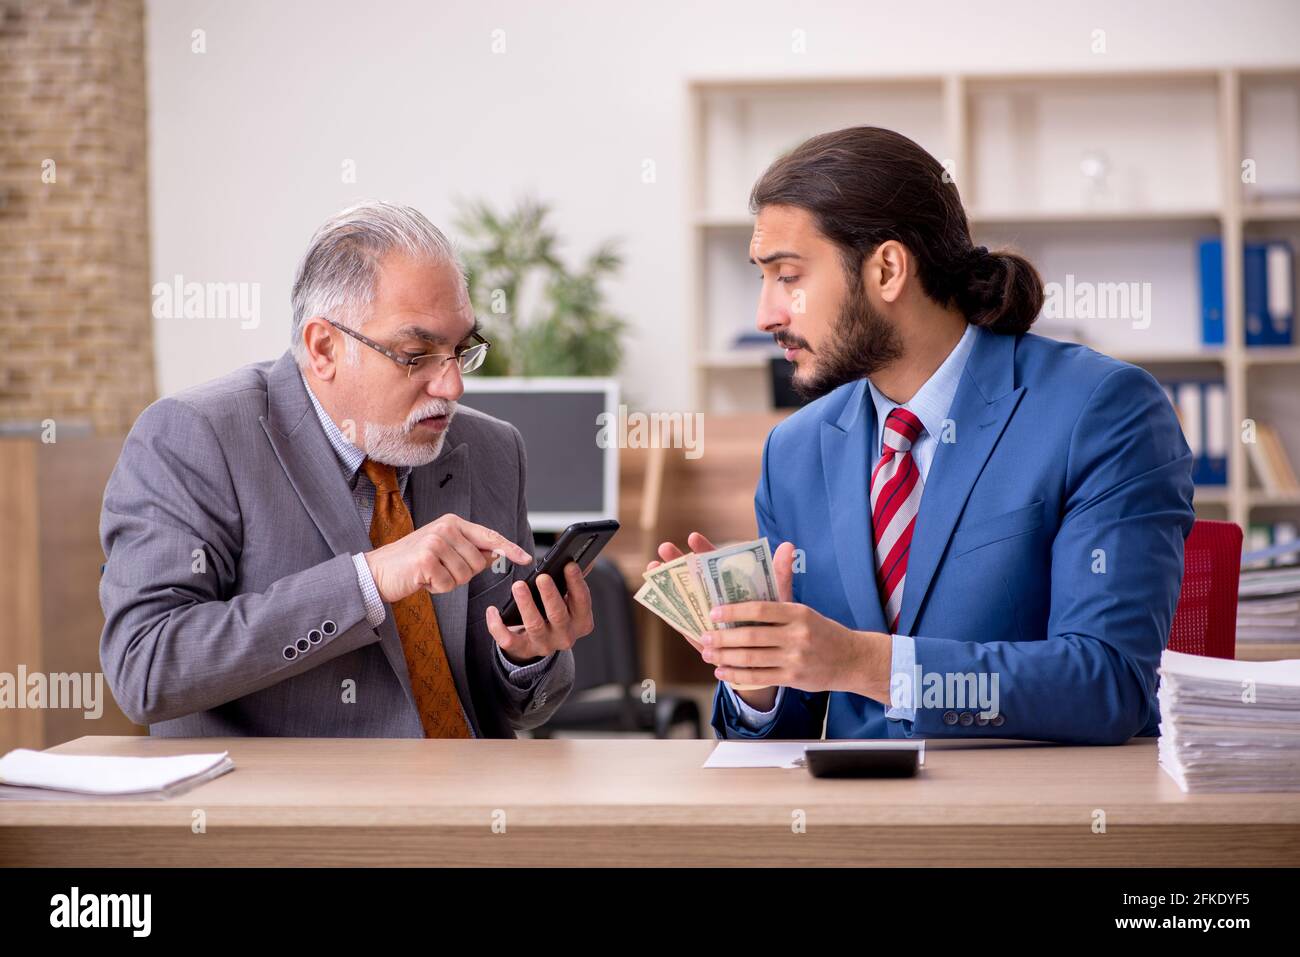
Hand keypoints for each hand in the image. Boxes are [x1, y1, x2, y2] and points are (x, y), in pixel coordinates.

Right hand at [364, 513, 532, 601]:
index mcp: (452, 523)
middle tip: (439, 569)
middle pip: (478, 562)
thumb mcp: (443, 550)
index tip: (526, 558)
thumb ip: (470, 551)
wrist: (379, 571)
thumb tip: (497, 554)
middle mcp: (445, 528)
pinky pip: (449, 584)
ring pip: (465, 575)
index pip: (489, 536)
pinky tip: (423, 579)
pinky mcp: (426, 559)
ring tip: (430, 573)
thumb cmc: (413, 562)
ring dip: (449, 582)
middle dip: (462, 574)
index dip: (510, 548)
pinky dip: (437, 588)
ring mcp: (435, 542)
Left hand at [486, 562, 594, 663]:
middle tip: (542, 577)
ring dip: (526, 605)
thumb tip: (580, 557)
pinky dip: (498, 626)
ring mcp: (544, 645)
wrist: (539, 642)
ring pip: (534, 626)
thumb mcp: (569, 601)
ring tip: (518, 586)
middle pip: (558, 615)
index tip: (569, 565)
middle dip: (550, 595)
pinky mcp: (522, 650)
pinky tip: (492, 610)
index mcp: (581, 622)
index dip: (576, 582)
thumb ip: (574, 582)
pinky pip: (508, 640)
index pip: (582, 601)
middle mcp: (565, 636)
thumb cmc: (555, 614)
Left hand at [649, 534, 805, 707]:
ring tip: (707, 654)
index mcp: (798, 612)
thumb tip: (784, 545)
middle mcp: (797, 635)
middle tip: (704, 636)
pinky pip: (759, 678)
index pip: (761, 609)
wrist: (852, 659)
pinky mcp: (793, 679)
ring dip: (725, 657)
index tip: (713, 612)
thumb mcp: (804, 607)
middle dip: (723, 638)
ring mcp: (795, 659)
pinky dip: (737, 675)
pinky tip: (722, 671)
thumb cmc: (820, 629)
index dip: (734, 611)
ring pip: (752, 659)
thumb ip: (785, 582)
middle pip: (752, 636)